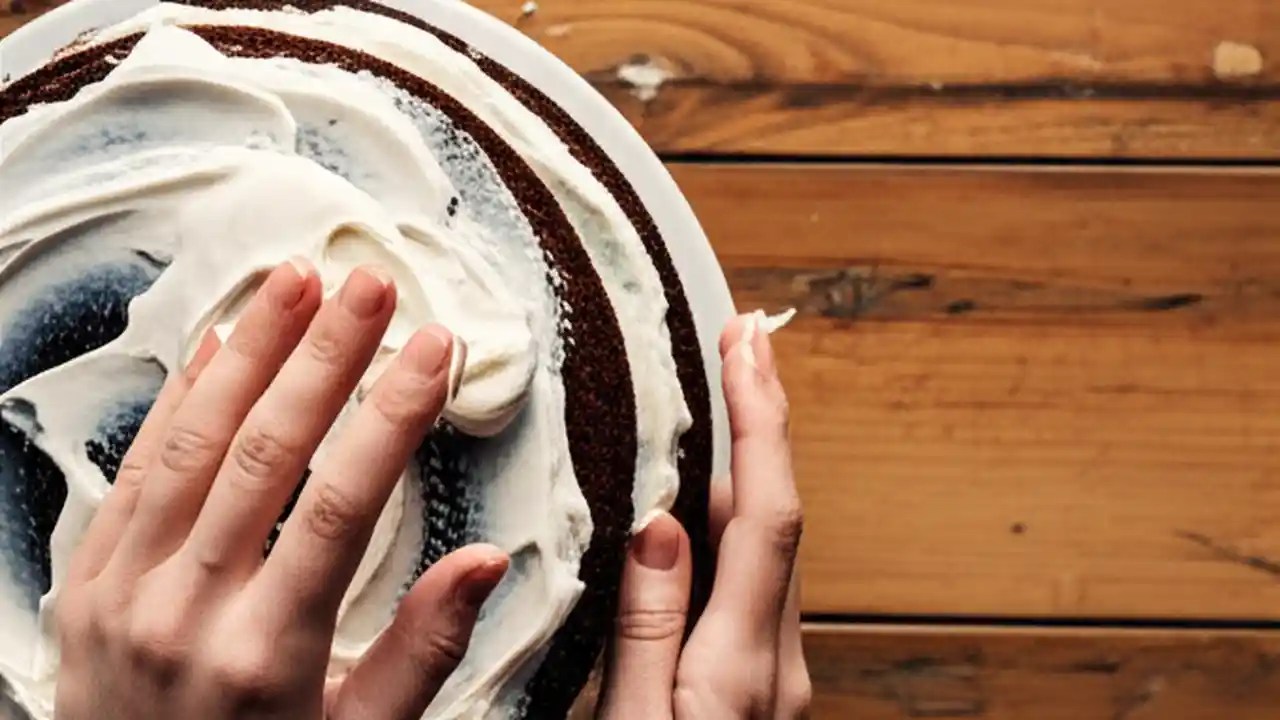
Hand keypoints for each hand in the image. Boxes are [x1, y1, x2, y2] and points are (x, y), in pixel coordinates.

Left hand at [55, 261, 508, 719]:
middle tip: (371, 285)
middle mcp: (185, 612)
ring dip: (249, 353)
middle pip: (265, 453)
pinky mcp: (85, 585)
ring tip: (298, 281)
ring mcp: (122, 594)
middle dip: (325, 356)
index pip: (342, 504)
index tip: (434, 350)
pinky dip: (176, 401)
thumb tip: (484, 562)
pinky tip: (217, 345)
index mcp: (265, 654)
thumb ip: (421, 650)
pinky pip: (132, 473)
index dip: (392, 416)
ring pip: (190, 445)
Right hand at [598, 313, 811, 718]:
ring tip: (709, 402)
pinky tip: (687, 512)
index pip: (768, 515)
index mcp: (743, 663)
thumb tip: (659, 526)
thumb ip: (646, 632)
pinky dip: (724, 525)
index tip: (747, 344)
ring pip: (760, 548)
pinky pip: (748, 582)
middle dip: (761, 420)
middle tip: (741, 339)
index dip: (761, 419)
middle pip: (775, 516)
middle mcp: (777, 660)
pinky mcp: (760, 685)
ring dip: (739, 471)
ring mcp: (775, 674)